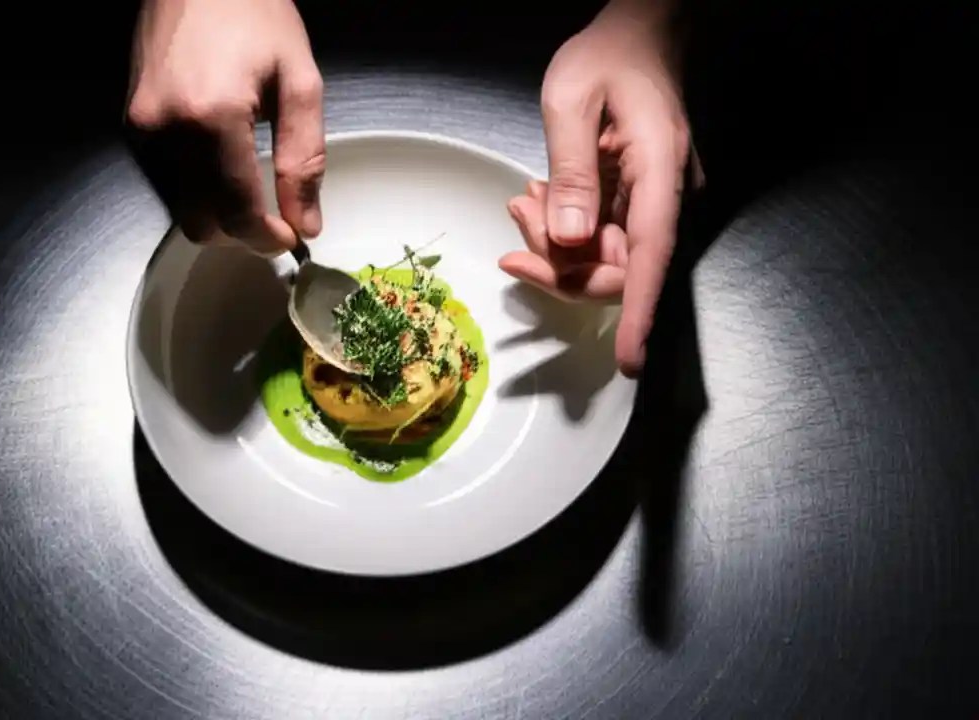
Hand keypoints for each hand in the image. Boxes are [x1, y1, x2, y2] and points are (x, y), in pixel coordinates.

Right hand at [125, 0, 324, 255]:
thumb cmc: (252, 12)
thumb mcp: (300, 82)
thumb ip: (305, 160)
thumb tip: (306, 222)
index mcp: (213, 118)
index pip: (237, 213)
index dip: (267, 239)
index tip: (291, 237)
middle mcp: (167, 130)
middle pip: (200, 225)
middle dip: (239, 234)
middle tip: (272, 219)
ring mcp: (142, 129)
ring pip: (179, 209)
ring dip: (217, 213)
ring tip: (250, 186)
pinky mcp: (132, 124)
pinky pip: (165, 182)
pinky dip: (196, 188)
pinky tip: (221, 162)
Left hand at [499, 1, 703, 376]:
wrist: (640, 31)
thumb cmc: (608, 56)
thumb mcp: (571, 103)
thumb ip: (571, 173)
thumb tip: (568, 240)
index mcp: (660, 172)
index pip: (651, 259)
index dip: (638, 314)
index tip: (629, 362)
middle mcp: (669, 196)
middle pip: (620, 268)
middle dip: (562, 263)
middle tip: (516, 222)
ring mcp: (657, 201)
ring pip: (607, 257)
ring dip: (558, 244)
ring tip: (524, 202)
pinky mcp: (641, 201)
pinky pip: (605, 236)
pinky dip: (568, 229)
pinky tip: (541, 200)